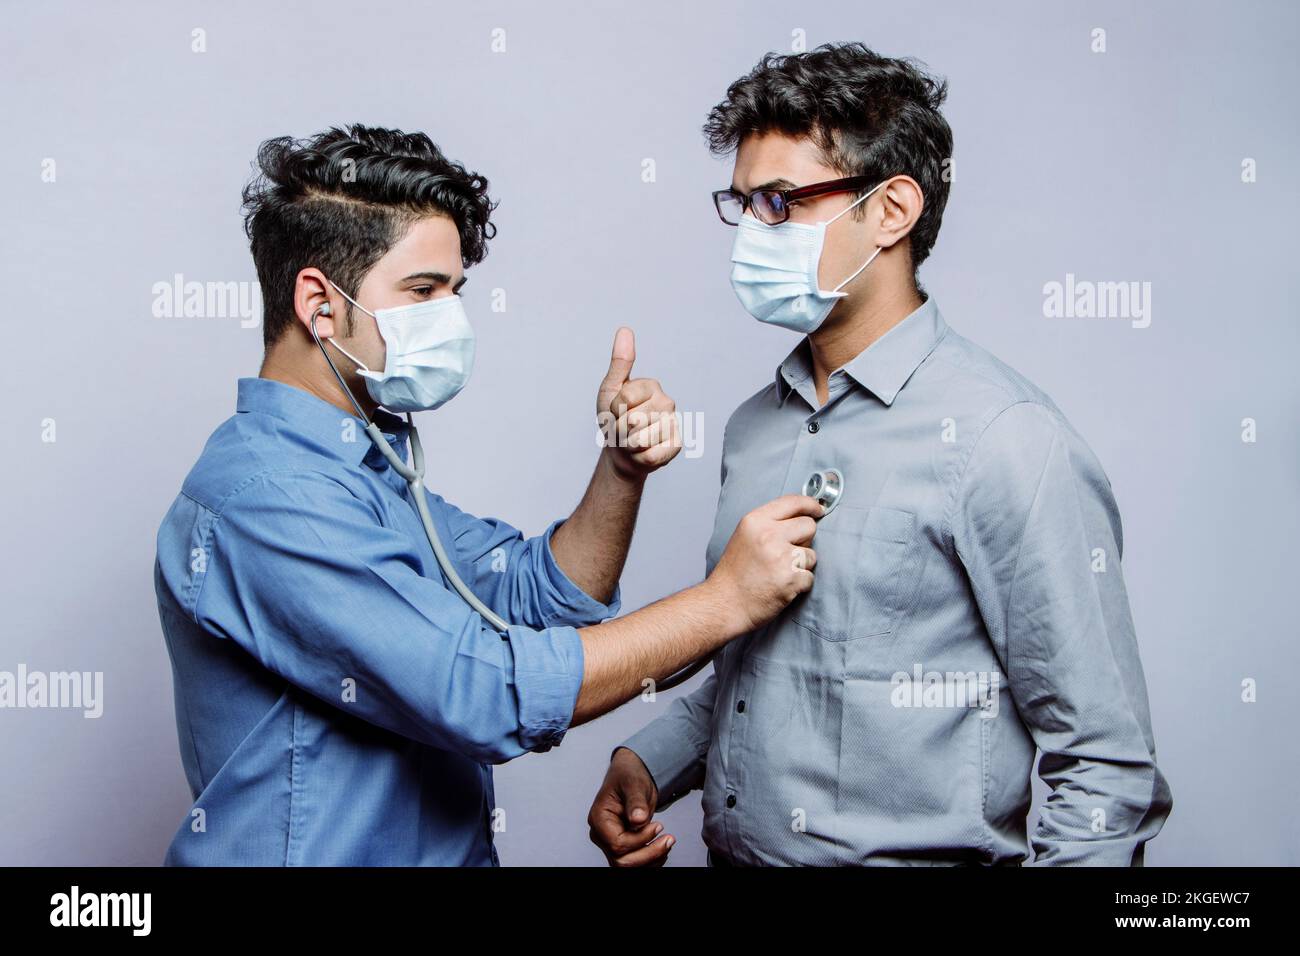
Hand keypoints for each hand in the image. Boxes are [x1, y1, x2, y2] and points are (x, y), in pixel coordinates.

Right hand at [588, 747, 673, 866]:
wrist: (633, 775)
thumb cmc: (628, 775)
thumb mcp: (634, 783)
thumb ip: (635, 802)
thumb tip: (638, 819)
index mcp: (599, 819)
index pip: (617, 844)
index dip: (640, 839)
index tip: (657, 826)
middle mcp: (602, 834)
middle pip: (621, 861)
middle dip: (648, 854)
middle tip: (668, 840)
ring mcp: (611, 842)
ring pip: (628, 865)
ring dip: (651, 859)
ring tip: (667, 842)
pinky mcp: (624, 845)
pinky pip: (635, 862)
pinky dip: (651, 859)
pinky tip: (663, 846)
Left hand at [596, 327, 681, 481]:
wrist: (622, 451)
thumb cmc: (614, 418)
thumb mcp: (610, 389)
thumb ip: (619, 363)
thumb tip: (625, 330)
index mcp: (651, 385)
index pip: (624, 399)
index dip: (613, 410)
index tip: (615, 411)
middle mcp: (667, 402)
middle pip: (633, 420)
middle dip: (620, 429)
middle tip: (623, 428)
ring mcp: (673, 424)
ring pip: (641, 439)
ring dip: (629, 445)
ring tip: (632, 440)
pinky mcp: (676, 445)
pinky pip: (652, 456)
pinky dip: (640, 458)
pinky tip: (642, 451)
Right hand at [707, 494, 821, 632]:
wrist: (724, 604)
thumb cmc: (734, 574)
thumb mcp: (745, 536)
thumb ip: (769, 523)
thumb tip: (802, 515)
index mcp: (755, 521)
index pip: (792, 502)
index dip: (810, 505)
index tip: (818, 509)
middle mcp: (768, 535)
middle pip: (809, 526)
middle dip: (804, 540)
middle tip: (787, 553)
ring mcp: (781, 557)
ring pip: (812, 554)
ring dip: (801, 566)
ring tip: (779, 573)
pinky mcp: (790, 579)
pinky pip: (810, 577)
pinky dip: (800, 585)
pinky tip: (781, 587)